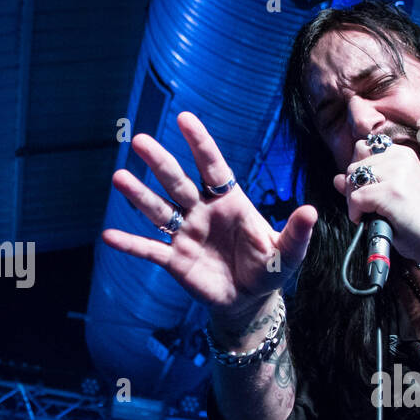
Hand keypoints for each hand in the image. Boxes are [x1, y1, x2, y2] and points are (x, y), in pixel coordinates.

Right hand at [101, 112, 317, 332]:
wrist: (250, 301)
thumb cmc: (269, 269)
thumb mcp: (288, 253)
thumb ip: (296, 232)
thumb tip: (310, 210)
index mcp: (230, 202)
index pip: (213, 168)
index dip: (200, 144)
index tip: (185, 118)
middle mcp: (203, 212)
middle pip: (179, 182)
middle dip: (161, 163)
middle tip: (140, 140)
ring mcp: (186, 234)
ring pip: (159, 210)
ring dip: (139, 195)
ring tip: (119, 177)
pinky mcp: (175, 260)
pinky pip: (150, 250)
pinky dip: (131, 244)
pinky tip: (109, 235)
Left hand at [332, 136, 419, 266]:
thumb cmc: (414, 221)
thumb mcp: (388, 196)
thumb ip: (363, 184)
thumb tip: (337, 178)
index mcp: (402, 154)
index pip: (362, 149)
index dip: (358, 173)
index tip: (365, 191)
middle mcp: (400, 158)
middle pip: (354, 165)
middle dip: (352, 188)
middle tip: (364, 207)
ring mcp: (397, 173)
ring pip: (352, 180)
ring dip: (352, 201)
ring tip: (367, 214)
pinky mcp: (392, 191)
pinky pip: (356, 198)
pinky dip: (355, 213)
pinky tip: (366, 220)